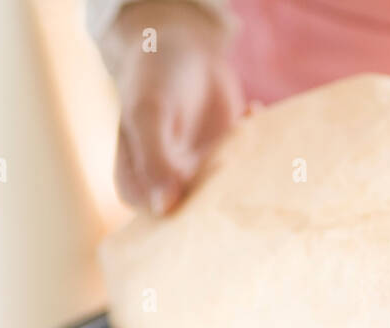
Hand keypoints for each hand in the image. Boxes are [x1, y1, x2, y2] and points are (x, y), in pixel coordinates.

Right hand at [101, 2, 241, 213]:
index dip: (189, 208)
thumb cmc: (155, 77)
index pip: (161, 217)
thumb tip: (164, 209)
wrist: (182, 48)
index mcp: (135, 185)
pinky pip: (244, 170)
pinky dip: (254, 144)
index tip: (214, 176)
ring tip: (247, 136)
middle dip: (222, 194)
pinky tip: (251, 112)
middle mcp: (165, 189)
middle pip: (196, 212)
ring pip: (223, 194)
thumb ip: (154, 160)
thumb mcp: (149, 114)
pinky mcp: (222, 164)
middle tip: (240, 164)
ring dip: (242, 170)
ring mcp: (196, 178)